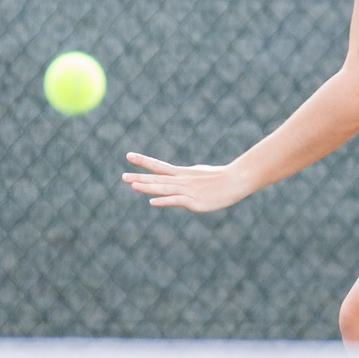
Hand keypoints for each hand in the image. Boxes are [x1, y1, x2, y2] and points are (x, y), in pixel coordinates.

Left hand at [122, 152, 249, 212]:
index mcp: (182, 173)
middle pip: (157, 178)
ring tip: (132, 185)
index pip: (159, 166)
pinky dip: (164, 200)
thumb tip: (176, 176)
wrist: (236, 180)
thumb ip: (186, 176)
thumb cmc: (220, 177)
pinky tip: (152, 201)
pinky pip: (176, 200)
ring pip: (164, 188)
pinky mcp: (194, 201)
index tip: (129, 156)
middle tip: (122, 176)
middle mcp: (182, 180)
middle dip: (139, 177)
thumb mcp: (199, 174)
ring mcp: (187, 190)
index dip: (143, 161)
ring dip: (148, 187)